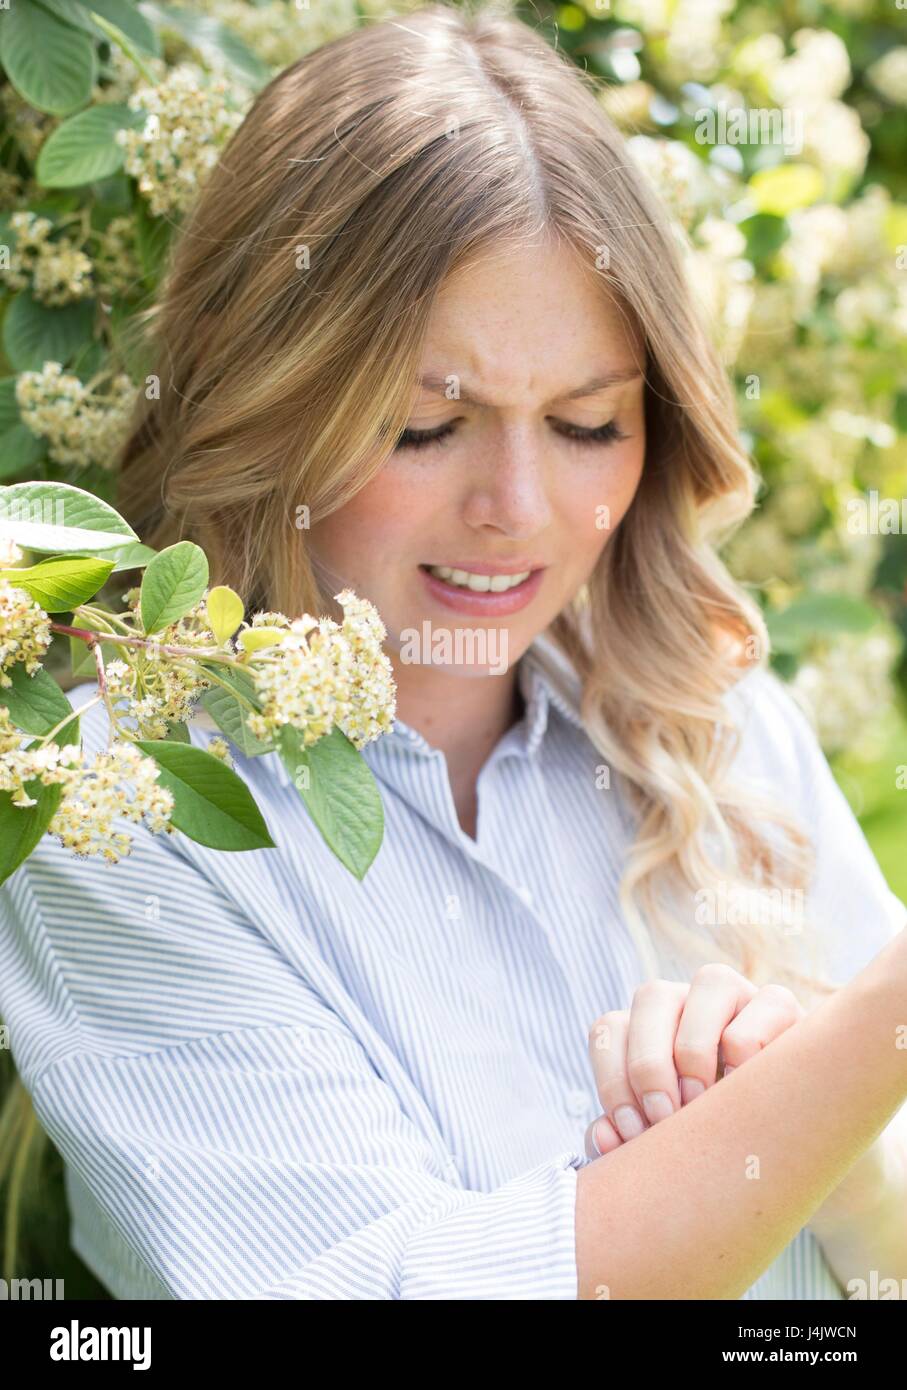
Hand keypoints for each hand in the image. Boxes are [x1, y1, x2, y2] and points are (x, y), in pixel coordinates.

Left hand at [584, 963, 804, 1157]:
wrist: (784, 1152)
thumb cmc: (708, 1144)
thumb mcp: (664, 1144)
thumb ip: (627, 1140)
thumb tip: (603, 1134)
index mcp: (649, 1029)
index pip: (610, 1029)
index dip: (612, 1080)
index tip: (632, 1132)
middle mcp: (689, 1002)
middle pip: (652, 996)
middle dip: (650, 1063)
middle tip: (664, 1117)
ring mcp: (739, 996)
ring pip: (709, 982)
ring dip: (698, 1048)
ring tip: (703, 1102)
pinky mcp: (785, 1007)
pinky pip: (765, 1005)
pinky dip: (749, 1053)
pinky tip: (749, 1095)